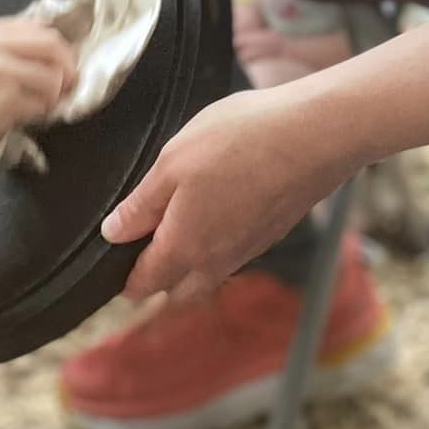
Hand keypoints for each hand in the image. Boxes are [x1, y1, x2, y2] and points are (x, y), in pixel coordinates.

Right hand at [0, 16, 77, 167]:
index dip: (58, 49)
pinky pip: (43, 102)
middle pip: (52, 44)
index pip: (39, 28)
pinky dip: (40, 112)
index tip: (62, 67)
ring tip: (38, 104)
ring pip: (54, 76)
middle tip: (67, 87)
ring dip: (53, 95)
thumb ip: (9, 47)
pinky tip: (24, 116)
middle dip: (67, 68)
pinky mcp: (6, 97)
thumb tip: (57, 53)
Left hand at [101, 82, 358, 304]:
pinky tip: (216, 213)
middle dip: (157, 282)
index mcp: (184, 248)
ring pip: (208, 276)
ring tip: (176, 230)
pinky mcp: (271, 233)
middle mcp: (216, 261)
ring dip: (189, 267)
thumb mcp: (172, 163)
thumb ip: (141, 205)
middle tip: (141, 251)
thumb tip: (114, 234)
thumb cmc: (239, 141)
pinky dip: (217, 248)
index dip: (125, 278)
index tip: (113, 265)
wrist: (316, 136)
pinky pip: (234, 256)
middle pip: (178, 292)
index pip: (145, 283)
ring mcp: (248, 249)